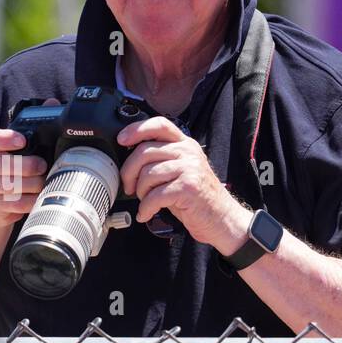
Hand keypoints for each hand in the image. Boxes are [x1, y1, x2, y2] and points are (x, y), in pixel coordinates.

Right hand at [0, 109, 53, 231]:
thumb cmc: (8, 167)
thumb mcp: (15, 145)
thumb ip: (31, 125)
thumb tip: (52, 103)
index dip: (4, 138)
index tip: (22, 140)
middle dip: (25, 165)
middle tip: (42, 165)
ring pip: (8, 185)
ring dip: (31, 184)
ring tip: (44, 181)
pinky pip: (13, 203)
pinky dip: (30, 200)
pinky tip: (39, 197)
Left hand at [116, 116, 251, 251]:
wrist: (220, 218)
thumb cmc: (195, 196)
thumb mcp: (180, 170)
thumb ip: (160, 159)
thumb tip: (128, 158)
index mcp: (184, 144)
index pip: (159, 125)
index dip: (137, 129)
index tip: (121, 139)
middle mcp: (188, 152)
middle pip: (144, 151)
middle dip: (129, 172)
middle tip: (129, 186)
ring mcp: (190, 168)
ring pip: (147, 174)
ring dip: (140, 192)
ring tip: (145, 201)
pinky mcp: (188, 187)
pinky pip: (155, 195)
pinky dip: (145, 207)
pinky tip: (146, 213)